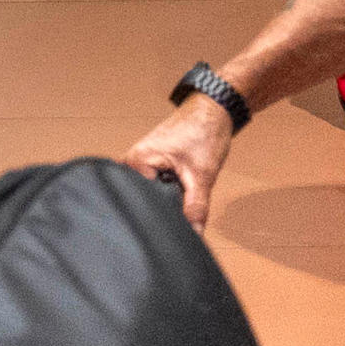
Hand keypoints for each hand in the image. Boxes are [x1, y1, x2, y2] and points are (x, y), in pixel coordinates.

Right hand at [125, 92, 236, 226]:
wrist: (213, 110)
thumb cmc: (205, 132)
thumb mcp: (202, 176)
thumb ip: (196, 208)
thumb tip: (193, 235)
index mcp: (136, 161)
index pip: (141, 202)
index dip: (159, 217)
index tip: (171, 227)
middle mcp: (131, 161)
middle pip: (141, 199)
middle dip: (159, 210)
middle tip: (176, 212)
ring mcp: (138, 162)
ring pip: (148, 194)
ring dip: (163, 201)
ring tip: (178, 200)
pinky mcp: (148, 163)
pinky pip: (152, 186)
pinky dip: (164, 192)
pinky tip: (176, 194)